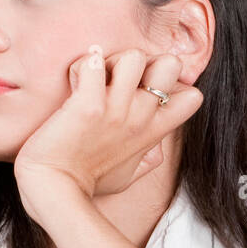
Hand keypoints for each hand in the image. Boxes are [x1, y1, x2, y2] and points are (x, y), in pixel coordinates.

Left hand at [13, 47, 203, 215]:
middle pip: (170, 64)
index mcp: (152, 132)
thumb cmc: (86, 183)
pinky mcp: (87, 105)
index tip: (145, 91)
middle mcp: (140, 117)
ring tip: (94, 76)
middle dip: (147, 61)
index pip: (193, 97)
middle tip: (118, 76)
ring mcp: (115, 110)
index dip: (172, 85)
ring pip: (133, 57)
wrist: (53, 190)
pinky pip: (93, 64)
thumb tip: (158, 151)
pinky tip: (76, 78)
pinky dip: (83, 65)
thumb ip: (147, 159)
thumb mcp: (128, 176)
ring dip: (113, 59)